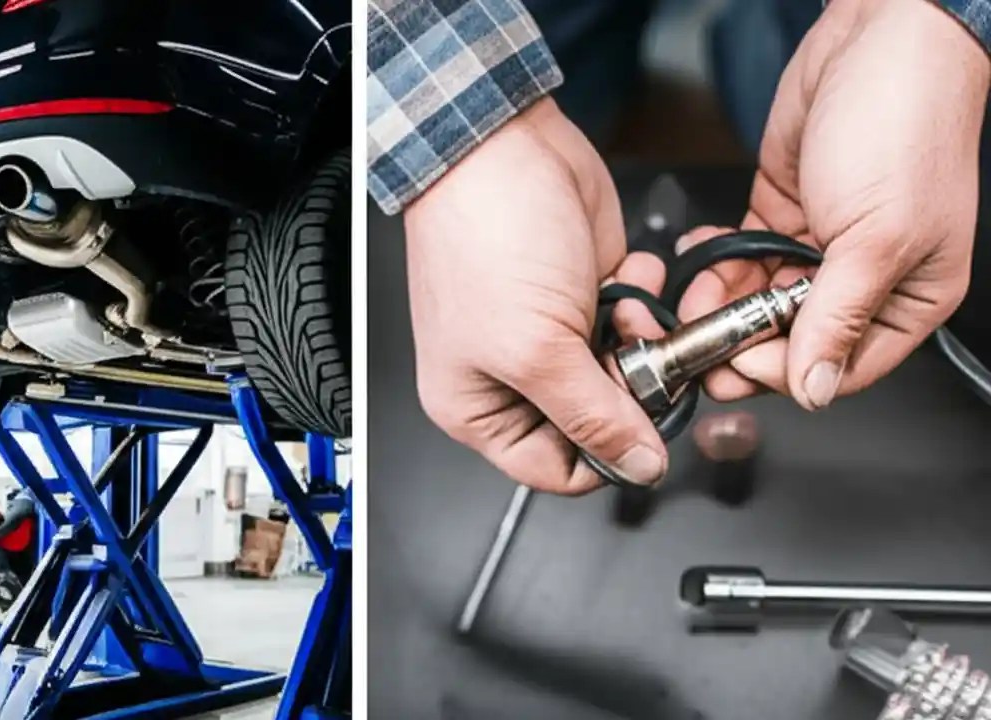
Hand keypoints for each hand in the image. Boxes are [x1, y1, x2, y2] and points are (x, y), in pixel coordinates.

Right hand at [404, 98, 668, 493]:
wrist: (504, 147)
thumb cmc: (485, 237)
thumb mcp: (536, 349)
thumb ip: (593, 418)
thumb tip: (636, 468)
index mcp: (479, 406)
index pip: (557, 469)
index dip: (607, 455)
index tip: (640, 425)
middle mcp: (517, 376)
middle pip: (599, 421)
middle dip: (628, 387)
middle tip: (632, 354)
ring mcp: (555, 334)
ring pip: (627, 372)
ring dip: (642, 341)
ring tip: (626, 307)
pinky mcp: (589, 294)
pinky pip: (638, 323)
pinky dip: (645, 301)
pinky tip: (626, 274)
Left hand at [678, 0, 988, 407]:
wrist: (877, 40)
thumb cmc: (904, 127)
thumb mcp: (876, 239)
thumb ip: (838, 318)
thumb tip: (814, 388)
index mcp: (909, 298)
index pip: (839, 368)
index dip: (786, 375)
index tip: (739, 366)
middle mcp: (863, 278)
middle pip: (791, 340)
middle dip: (741, 344)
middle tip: (698, 343)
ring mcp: (819, 247)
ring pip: (757, 302)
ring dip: (719, 306)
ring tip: (692, 300)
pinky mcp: (781, 213)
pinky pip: (740, 257)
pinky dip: (716, 262)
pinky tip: (699, 259)